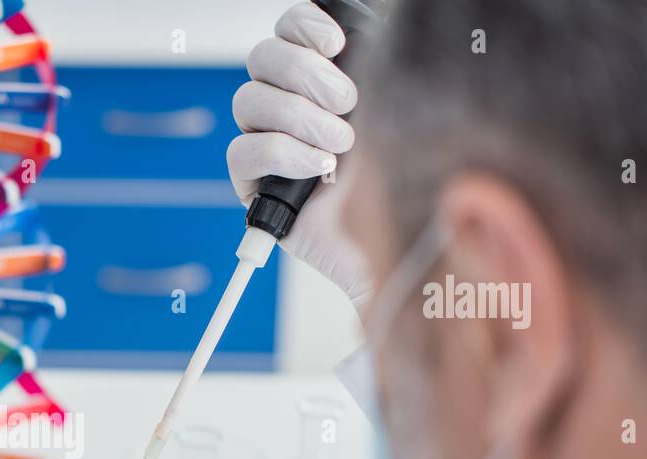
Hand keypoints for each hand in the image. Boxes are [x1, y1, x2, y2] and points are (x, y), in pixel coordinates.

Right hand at [228, 1, 371, 306]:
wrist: (398, 244)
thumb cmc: (404, 178)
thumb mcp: (399, 108)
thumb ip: (375, 67)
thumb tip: (360, 37)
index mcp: (316, 77)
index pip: (287, 31)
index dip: (303, 27)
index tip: (339, 45)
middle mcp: (285, 105)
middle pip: (261, 59)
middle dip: (305, 75)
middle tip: (349, 105)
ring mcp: (265, 143)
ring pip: (248, 101)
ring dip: (299, 118)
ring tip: (341, 146)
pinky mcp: (252, 185)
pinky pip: (242, 153)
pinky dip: (281, 154)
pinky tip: (318, 169)